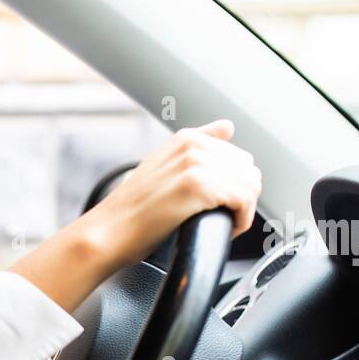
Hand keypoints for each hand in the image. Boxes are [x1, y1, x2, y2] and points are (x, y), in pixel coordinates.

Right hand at [75, 119, 261, 273]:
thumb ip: (197, 145)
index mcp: (188, 139)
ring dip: (242, 211)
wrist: (108, 232)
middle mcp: (194, 146)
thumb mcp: (163, 167)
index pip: (239, 158)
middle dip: (240, 197)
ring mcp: (196, 164)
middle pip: (248, 171)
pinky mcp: (199, 186)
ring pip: (250, 186)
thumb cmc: (132, 210)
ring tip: (221, 224)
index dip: (232, 186)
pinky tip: (225, 229)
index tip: (215, 205)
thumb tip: (228, 126)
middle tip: (217, 217)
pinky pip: (245, 201)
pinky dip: (241, 220)